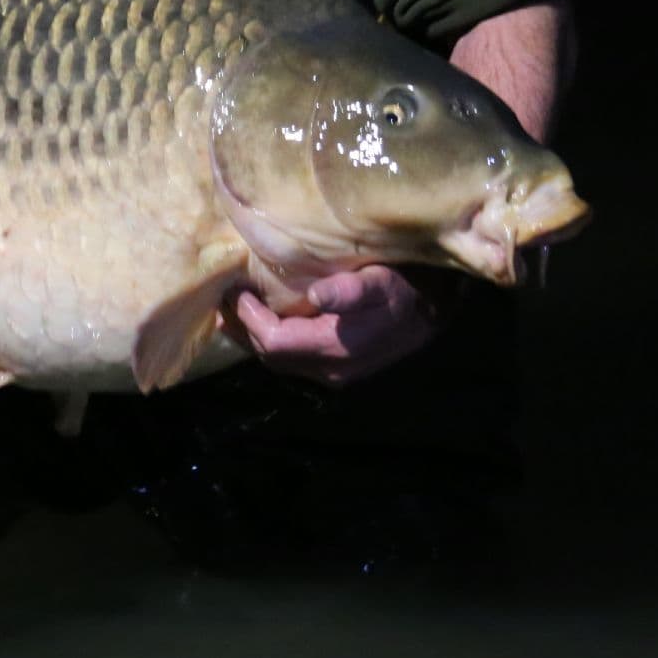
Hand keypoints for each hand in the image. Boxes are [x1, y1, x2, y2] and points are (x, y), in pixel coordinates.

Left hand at [233, 265, 436, 386]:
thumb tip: (318, 296)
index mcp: (337, 349)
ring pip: (279, 362)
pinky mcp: (335, 370)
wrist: (433, 314)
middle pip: (271, 356)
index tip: (236, 289)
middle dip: (244, 328)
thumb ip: (352, 290)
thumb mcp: (383, 282)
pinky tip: (262, 322)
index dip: (249, 318)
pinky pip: (292, 360)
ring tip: (234, 309)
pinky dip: (272, 341)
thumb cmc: (407, 289)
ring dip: (255, 337)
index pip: (276, 342)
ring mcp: (333, 375)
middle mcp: (330, 371)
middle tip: (224, 296)